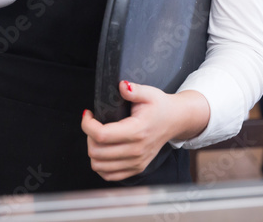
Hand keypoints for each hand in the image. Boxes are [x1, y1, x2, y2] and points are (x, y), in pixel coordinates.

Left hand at [81, 81, 209, 180]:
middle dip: (88, 136)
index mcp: (137, 131)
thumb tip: (122, 86)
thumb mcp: (149, 93)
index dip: (87, 124)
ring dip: (92, 151)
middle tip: (93, 124)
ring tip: (97, 137)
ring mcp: (136, 162)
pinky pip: (109, 175)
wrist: (175, 121)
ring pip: (99, 166)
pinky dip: (100, 165)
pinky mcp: (136, 168)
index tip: (88, 114)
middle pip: (97, 152)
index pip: (102, 135)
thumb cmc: (161, 107)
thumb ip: (134, 90)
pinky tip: (103, 151)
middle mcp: (136, 150)